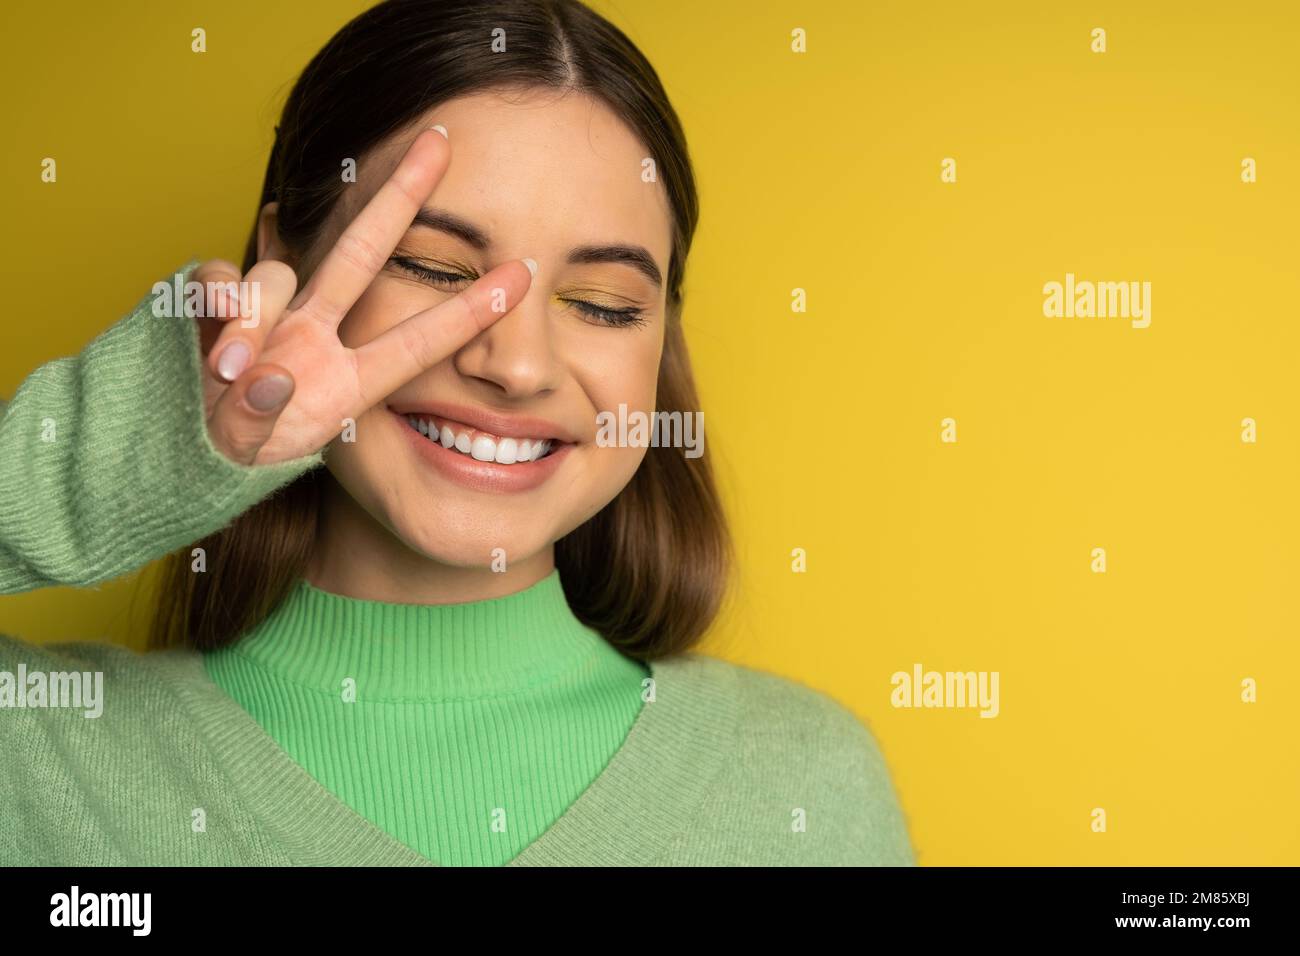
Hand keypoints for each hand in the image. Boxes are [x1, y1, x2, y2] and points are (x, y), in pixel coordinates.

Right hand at [189, 128, 533, 465]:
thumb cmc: (237, 453)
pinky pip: (218, 279)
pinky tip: (215, 343)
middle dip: (399, 196)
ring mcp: (272, 317)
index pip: (419, 341)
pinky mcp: (220, 306)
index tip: (526, 274)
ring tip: (232, 371)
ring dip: (254, 317)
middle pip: (362, 253)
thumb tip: (268, 376)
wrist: (182, 448)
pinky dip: (215, 299)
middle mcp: (317, 335)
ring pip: (277, 275)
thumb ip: (255, 420)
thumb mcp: (253, 451)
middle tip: (440, 143)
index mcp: (350, 381)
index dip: (472, 311)